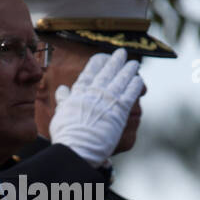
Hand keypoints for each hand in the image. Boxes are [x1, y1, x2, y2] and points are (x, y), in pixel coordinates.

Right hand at [48, 48, 144, 165]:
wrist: (78, 146)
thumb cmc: (67, 134)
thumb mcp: (60, 114)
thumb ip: (63, 100)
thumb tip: (62, 89)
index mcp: (79, 92)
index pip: (89, 72)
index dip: (97, 63)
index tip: (102, 56)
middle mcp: (94, 92)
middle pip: (107, 72)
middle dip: (115, 61)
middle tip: (121, 53)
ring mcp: (108, 99)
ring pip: (121, 79)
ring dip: (128, 70)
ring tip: (133, 63)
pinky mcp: (120, 109)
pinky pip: (130, 93)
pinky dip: (135, 85)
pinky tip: (139, 79)